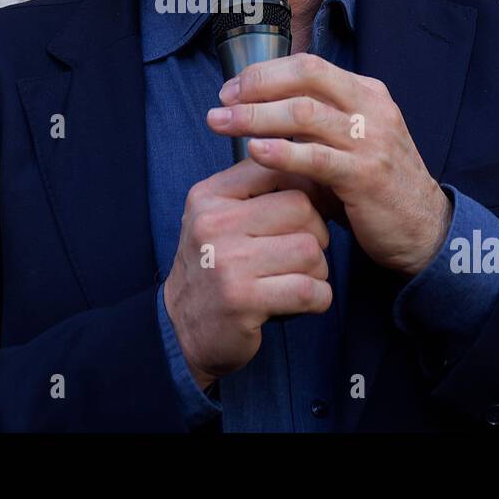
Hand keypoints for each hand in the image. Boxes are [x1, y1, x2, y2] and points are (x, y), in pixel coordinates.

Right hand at [162, 157, 332, 390]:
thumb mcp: (219, 218)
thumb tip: (314, 171)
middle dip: (316, 233)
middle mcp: (214, 223)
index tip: (305, 214)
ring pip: (310, 250)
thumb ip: (256, 191)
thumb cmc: (214, 267)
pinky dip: (318, 299)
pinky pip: (309, 290)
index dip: (305, 189)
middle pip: (302, 208)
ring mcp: (227, 262)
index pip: (277, 169)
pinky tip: (303, 302)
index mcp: (209, 196)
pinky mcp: (242, 300)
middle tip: (302, 254)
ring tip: (299, 279)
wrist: (180, 328)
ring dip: (318, 270)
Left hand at [207, 52, 452, 279]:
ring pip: (305, 114)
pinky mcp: (366, 176)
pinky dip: (282, 152)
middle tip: (222, 101)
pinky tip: (254, 151)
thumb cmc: (375, 186)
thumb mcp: (349, 142)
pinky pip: (317, 158)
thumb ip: (315, 123)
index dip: (265, 72)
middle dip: (256, 85)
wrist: (424, 229)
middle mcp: (371, 108)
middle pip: (306, 77)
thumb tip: (257, 109)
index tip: (232, 88)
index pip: (308, 65)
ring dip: (256, 116)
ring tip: (221, 124)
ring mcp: (371, 140)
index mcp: (366, 93)